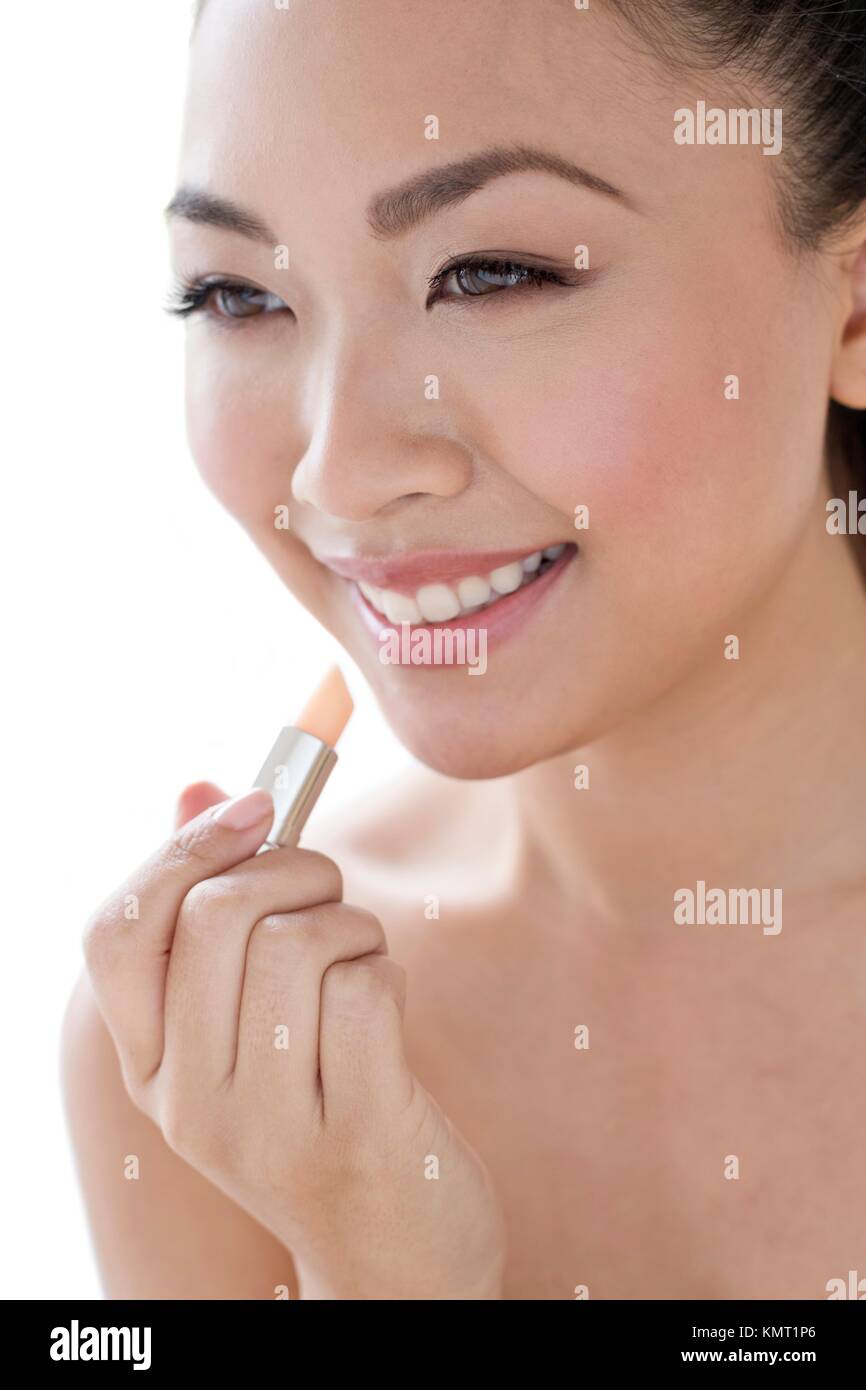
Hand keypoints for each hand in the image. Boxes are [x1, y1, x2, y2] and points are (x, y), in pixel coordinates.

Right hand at [82, 782, 505, 1298]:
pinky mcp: (352, 1133)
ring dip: (350, 924)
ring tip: (361, 960)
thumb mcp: (246, 1024)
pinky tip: (388, 1009)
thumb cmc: (321, 1104)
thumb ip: (212, 912)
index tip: (254, 808)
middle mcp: (188, 1100)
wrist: (392, 1257)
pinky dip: (388, 969)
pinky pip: (365, 988)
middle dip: (297, 869)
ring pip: (298, 942)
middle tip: (329, 892)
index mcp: (149, 1064)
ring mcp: (265, 1126)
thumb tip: (199, 786)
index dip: (181, 848)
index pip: (115, 932)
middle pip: (217, 917)